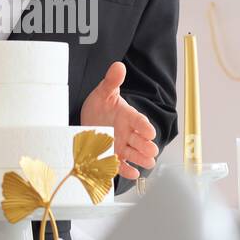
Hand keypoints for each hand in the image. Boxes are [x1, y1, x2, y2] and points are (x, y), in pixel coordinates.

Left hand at [80, 61, 158, 179]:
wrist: (87, 119)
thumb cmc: (100, 105)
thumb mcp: (103, 92)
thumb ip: (112, 81)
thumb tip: (118, 66)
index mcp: (128, 116)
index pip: (139, 121)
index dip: (145, 127)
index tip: (149, 132)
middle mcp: (128, 132)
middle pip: (141, 141)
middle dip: (147, 146)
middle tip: (151, 150)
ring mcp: (122, 146)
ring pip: (136, 154)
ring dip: (142, 159)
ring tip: (148, 162)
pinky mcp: (114, 157)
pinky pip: (123, 165)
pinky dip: (128, 170)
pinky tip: (133, 173)